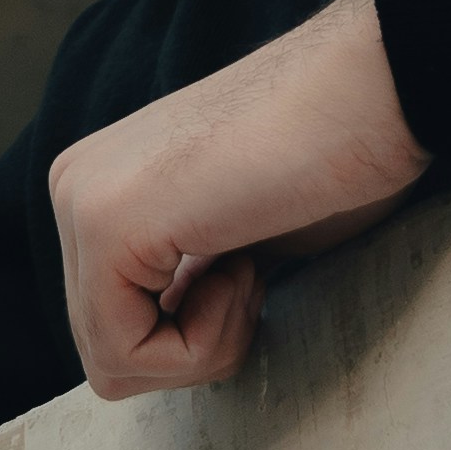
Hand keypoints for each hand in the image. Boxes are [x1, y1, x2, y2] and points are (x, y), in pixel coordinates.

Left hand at [46, 0, 427, 397]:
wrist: (375, 88)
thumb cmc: (334, 155)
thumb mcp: (236, 232)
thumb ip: (188, 273)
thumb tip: (169, 329)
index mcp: (101, 185)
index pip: (118, 325)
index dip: (201, 329)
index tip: (250, 258)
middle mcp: (75, 188)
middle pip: (110, 349)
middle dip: (196, 341)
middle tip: (252, 267)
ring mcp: (83, 202)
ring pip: (114, 361)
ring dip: (204, 343)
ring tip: (247, 262)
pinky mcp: (109, 226)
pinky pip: (123, 354)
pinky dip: (201, 343)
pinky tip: (241, 265)